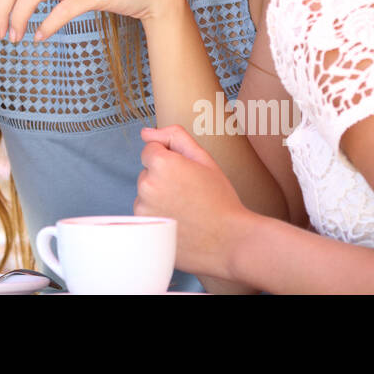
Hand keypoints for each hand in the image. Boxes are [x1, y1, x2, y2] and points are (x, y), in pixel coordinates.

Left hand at [134, 125, 251, 278]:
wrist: (230, 241)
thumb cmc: (220, 199)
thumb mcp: (203, 159)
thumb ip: (174, 137)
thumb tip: (146, 133)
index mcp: (161, 163)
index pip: (150, 150)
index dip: (170, 159)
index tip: (185, 173)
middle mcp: (147, 184)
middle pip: (147, 172)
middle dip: (163, 178)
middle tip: (189, 193)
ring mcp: (143, 208)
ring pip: (145, 193)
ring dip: (159, 197)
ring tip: (185, 209)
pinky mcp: (144, 227)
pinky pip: (145, 213)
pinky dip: (158, 215)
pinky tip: (178, 222)